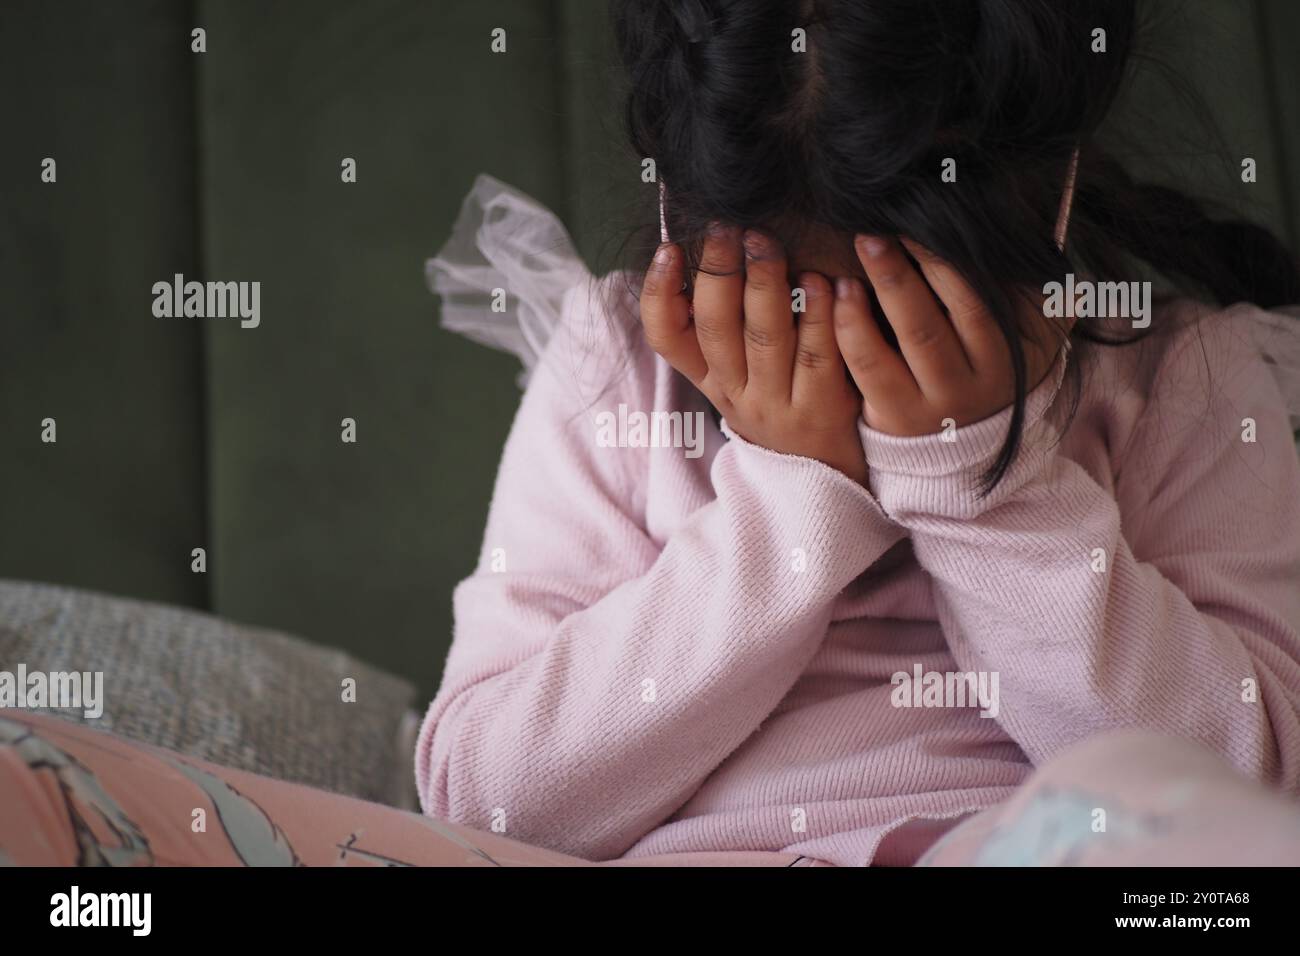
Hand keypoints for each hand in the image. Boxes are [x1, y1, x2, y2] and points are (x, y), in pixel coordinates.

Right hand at [641, 224, 867, 484]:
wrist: (824, 473)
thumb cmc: (780, 398)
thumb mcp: (737, 372)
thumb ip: (722, 322)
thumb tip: (710, 246)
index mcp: (708, 376)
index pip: (666, 337)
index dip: (660, 293)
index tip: (669, 250)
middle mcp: (735, 392)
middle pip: (716, 329)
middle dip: (720, 271)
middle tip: (729, 226)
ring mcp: (776, 404)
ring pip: (764, 339)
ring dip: (765, 284)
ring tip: (768, 242)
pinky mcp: (819, 412)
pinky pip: (817, 356)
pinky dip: (821, 315)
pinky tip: (825, 282)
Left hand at [832, 235, 1067, 436]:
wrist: (968, 443)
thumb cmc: (987, 367)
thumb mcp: (1025, 338)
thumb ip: (1033, 296)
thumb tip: (1045, 243)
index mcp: (1001, 361)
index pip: (972, 307)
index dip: (941, 266)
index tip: (914, 229)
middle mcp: (963, 388)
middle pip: (924, 329)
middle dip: (894, 278)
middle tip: (870, 236)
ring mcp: (924, 407)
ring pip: (884, 355)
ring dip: (859, 309)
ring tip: (843, 275)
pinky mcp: (891, 418)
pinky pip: (862, 372)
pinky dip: (846, 333)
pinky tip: (837, 300)